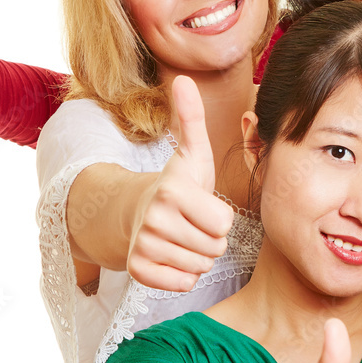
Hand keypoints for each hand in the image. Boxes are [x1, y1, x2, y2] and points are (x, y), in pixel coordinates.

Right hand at [127, 75, 234, 289]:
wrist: (137, 210)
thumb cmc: (178, 184)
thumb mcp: (192, 153)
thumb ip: (192, 119)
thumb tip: (184, 79)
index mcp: (172, 190)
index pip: (224, 223)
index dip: (220, 216)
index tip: (202, 205)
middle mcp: (153, 219)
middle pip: (215, 248)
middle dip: (210, 238)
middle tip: (192, 222)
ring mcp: (142, 246)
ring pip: (200, 266)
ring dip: (197, 255)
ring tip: (182, 236)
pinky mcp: (137, 270)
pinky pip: (183, 284)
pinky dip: (182, 274)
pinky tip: (172, 254)